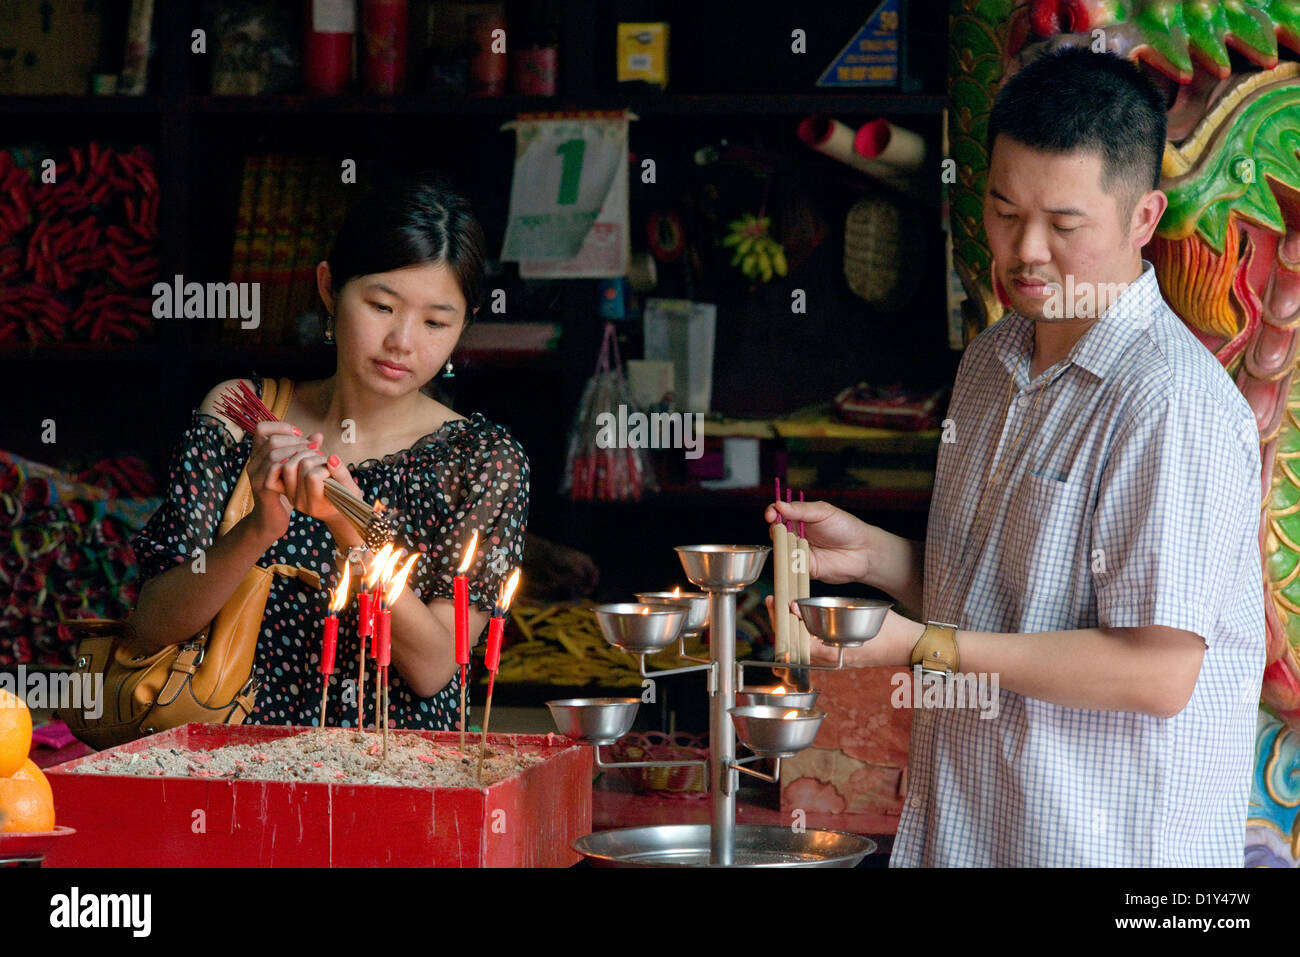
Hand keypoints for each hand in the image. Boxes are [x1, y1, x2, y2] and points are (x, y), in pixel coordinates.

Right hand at [245, 421, 312, 539]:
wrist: (273, 519)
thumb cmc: (286, 491)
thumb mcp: (295, 467)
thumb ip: (305, 450)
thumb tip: (318, 435)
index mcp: (259, 454)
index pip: (262, 428)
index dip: (282, 427)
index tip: (301, 434)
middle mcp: (254, 461)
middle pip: (271, 440)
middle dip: (296, 441)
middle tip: (315, 447)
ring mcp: (256, 474)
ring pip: (273, 453)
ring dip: (297, 452)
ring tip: (315, 456)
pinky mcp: (262, 486)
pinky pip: (274, 469)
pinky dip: (292, 465)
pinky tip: (305, 468)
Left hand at [279, 440, 363, 522]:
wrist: (336, 511)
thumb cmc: (347, 499)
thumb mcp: (351, 489)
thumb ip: (342, 474)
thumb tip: (332, 458)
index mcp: (317, 505)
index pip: (312, 476)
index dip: (324, 467)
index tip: (333, 469)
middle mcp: (300, 502)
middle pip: (299, 467)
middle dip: (314, 458)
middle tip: (325, 462)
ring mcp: (291, 496)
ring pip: (287, 466)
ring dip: (303, 456)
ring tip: (316, 460)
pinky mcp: (287, 490)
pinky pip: (281, 470)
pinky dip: (293, 459)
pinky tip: (306, 459)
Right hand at [763, 499, 874, 584]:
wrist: (862, 551)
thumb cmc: (846, 527)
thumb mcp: (823, 512)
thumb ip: (800, 509)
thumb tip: (778, 505)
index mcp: (800, 518)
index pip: (778, 513)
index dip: (772, 513)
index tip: (771, 515)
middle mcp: (796, 534)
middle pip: (775, 532)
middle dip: (774, 530)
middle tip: (778, 528)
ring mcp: (799, 551)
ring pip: (780, 549)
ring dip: (781, 546)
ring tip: (790, 542)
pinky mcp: (803, 568)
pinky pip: (790, 566)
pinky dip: (789, 562)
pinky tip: (793, 557)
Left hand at [768, 597, 921, 668]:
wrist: (909, 645)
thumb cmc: (889, 629)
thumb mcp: (859, 615)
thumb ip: (828, 612)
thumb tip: (795, 608)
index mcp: (834, 654)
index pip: (797, 642)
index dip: (783, 623)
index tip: (778, 603)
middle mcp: (830, 663)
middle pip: (793, 647)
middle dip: (780, 623)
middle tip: (772, 601)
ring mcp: (833, 663)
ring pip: (799, 648)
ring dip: (788, 628)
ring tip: (780, 607)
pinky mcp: (836, 659)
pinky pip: (810, 649)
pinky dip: (799, 634)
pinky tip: (796, 618)